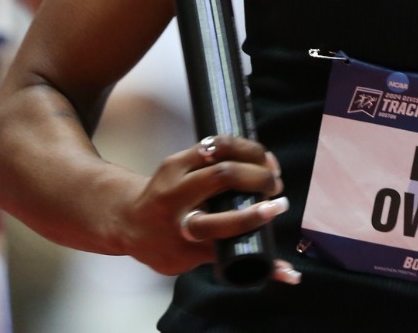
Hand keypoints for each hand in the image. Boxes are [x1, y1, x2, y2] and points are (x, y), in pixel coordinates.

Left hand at [109, 134, 299, 282]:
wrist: (126, 219)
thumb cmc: (168, 246)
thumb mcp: (198, 260)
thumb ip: (243, 261)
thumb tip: (291, 275)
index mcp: (180, 235)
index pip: (217, 225)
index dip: (250, 217)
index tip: (276, 210)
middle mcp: (175, 202)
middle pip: (220, 177)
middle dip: (256, 177)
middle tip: (276, 186)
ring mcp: (174, 175)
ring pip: (218, 151)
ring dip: (252, 154)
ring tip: (271, 166)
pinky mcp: (177, 157)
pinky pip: (214, 143)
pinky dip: (241, 145)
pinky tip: (257, 154)